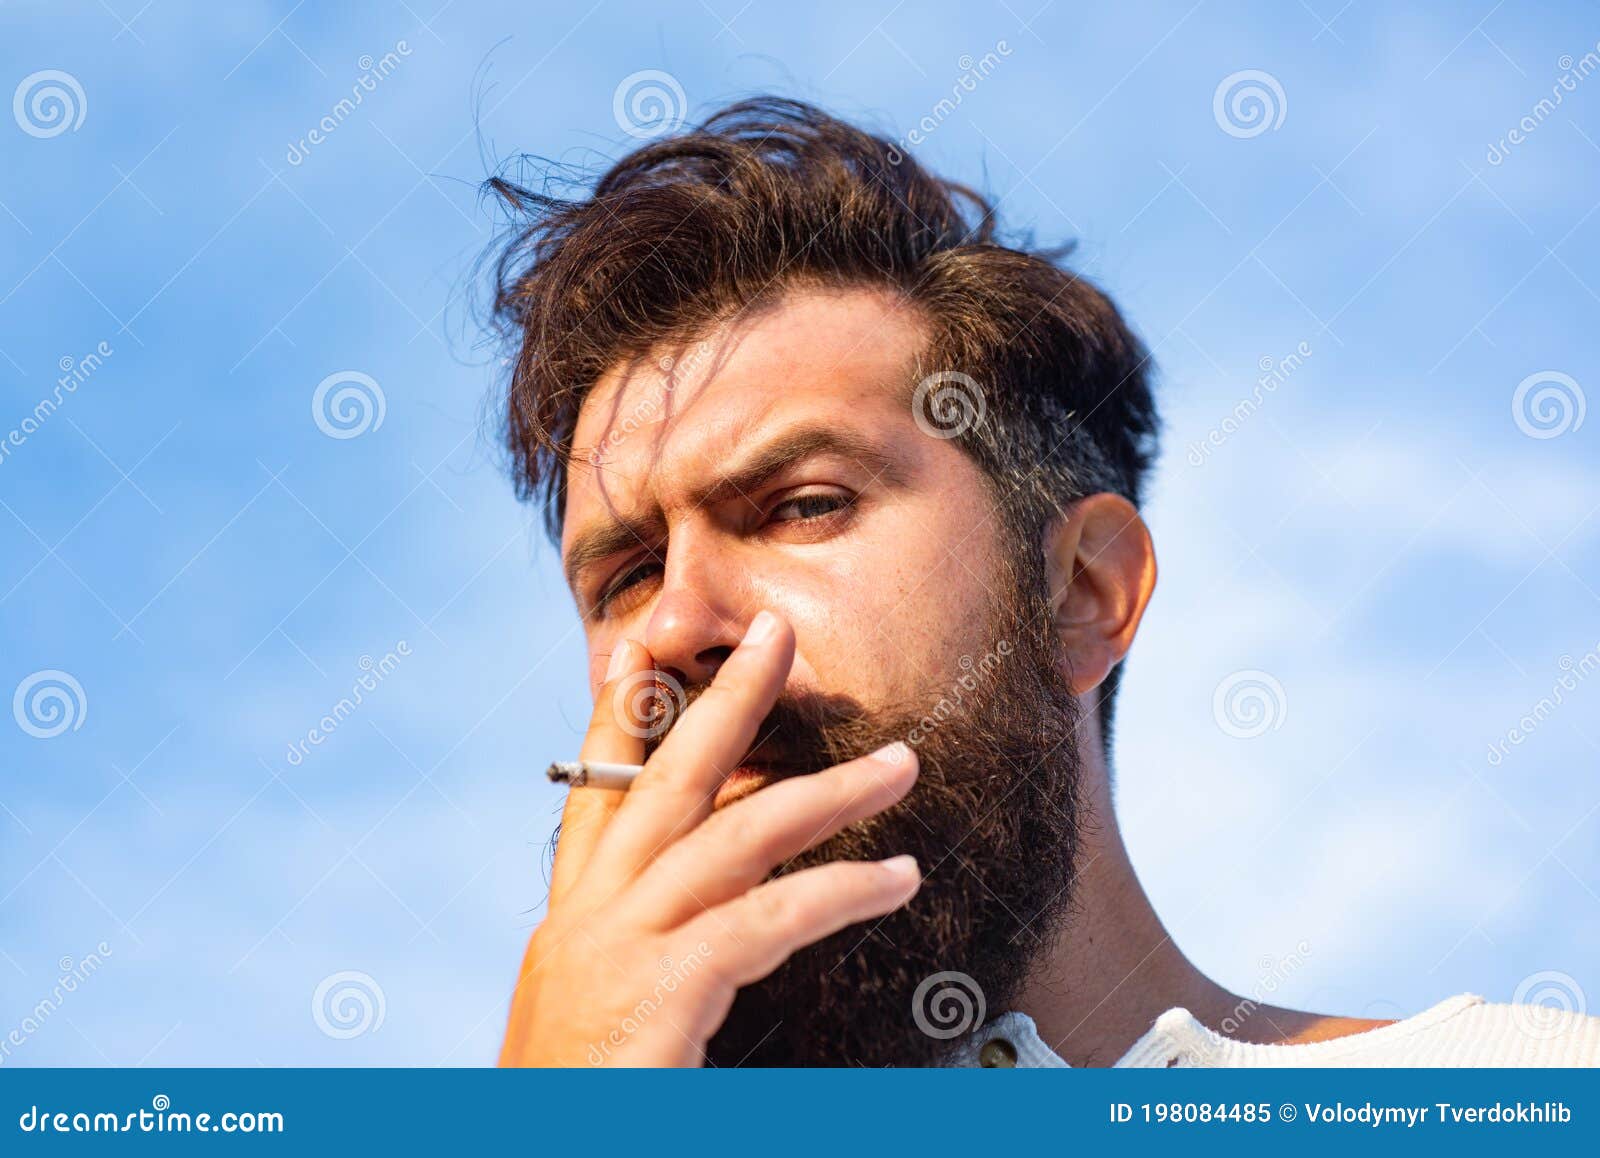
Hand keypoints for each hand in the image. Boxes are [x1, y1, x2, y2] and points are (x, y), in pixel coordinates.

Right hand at [498, 610, 920, 1065]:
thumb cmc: (582, 1105)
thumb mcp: (604, 1026)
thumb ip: (651, 966)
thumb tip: (725, 921)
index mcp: (568, 929)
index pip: (597, 796)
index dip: (617, 716)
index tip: (643, 645)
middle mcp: (581, 922)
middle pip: (664, 782)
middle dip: (725, 699)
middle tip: (777, 632)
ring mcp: (611, 950)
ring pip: (732, 836)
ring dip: (824, 791)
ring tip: (901, 765)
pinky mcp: (654, 990)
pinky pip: (766, 917)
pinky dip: (839, 890)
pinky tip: (898, 878)